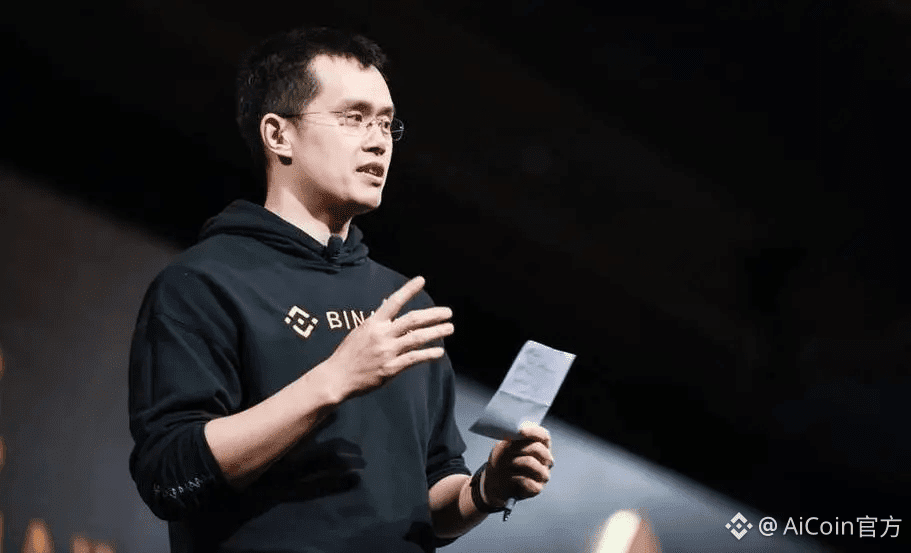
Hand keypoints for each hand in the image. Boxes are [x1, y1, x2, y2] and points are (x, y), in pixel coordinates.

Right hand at [322, 276, 453, 400]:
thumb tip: (386, 307)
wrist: (337, 377)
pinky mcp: (390, 368)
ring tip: (449, 328)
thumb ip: (377, 322)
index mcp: (373, 323)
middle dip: (433, 315)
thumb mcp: (360, 332)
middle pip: (412, 320)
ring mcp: (387, 351)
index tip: (421, 280)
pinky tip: (439, 352)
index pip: (393, 302)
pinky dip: (428, 354)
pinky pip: (414, 358)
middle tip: (448, 312)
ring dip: (436, 332)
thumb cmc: (348, 354)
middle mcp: (382, 335)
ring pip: (417, 338)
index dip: (408, 290)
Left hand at [484, 421, 553, 505]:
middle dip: (521, 448)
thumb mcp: (504, 445)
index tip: (520, 431)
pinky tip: (511, 477)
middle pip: (539, 449)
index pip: (544, 436)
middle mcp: (545, 460)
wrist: (495, 482)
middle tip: (508, 450)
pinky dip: (516, 478)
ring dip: (517, 462)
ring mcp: (543, 474)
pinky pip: (529, 481)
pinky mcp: (538, 488)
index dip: (533, 432)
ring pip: (533, 464)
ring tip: (508, 464)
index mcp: (540, 446)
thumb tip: (519, 431)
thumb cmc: (502, 460)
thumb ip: (514, 438)